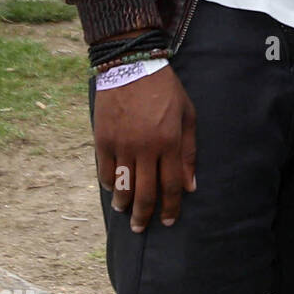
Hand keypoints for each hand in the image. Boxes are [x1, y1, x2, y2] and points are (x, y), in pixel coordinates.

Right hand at [94, 65, 196, 230]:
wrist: (132, 65)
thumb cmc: (165, 89)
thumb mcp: (187, 114)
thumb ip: (189, 151)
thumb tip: (190, 186)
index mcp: (169, 142)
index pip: (171, 185)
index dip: (171, 207)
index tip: (169, 221)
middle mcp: (145, 148)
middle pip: (145, 194)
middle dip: (144, 216)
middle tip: (142, 227)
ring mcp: (122, 145)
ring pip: (123, 188)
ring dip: (124, 205)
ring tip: (126, 212)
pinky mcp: (103, 140)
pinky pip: (105, 172)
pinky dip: (110, 185)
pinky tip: (114, 189)